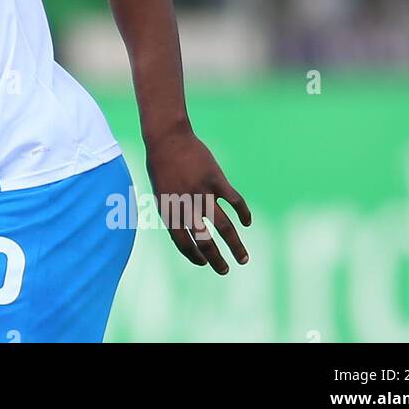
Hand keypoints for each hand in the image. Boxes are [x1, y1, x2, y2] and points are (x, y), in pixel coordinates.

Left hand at [144, 129, 250, 273]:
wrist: (167, 139)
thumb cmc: (162, 167)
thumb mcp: (161, 193)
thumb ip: (175, 214)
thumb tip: (191, 235)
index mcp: (169, 210)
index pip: (182, 243)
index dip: (194, 256)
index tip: (204, 263)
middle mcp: (185, 205)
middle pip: (205, 241)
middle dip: (217, 259)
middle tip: (225, 270)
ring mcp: (202, 193)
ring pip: (224, 226)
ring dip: (235, 245)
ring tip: (243, 259)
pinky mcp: (216, 179)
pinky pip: (236, 201)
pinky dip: (244, 213)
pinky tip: (247, 222)